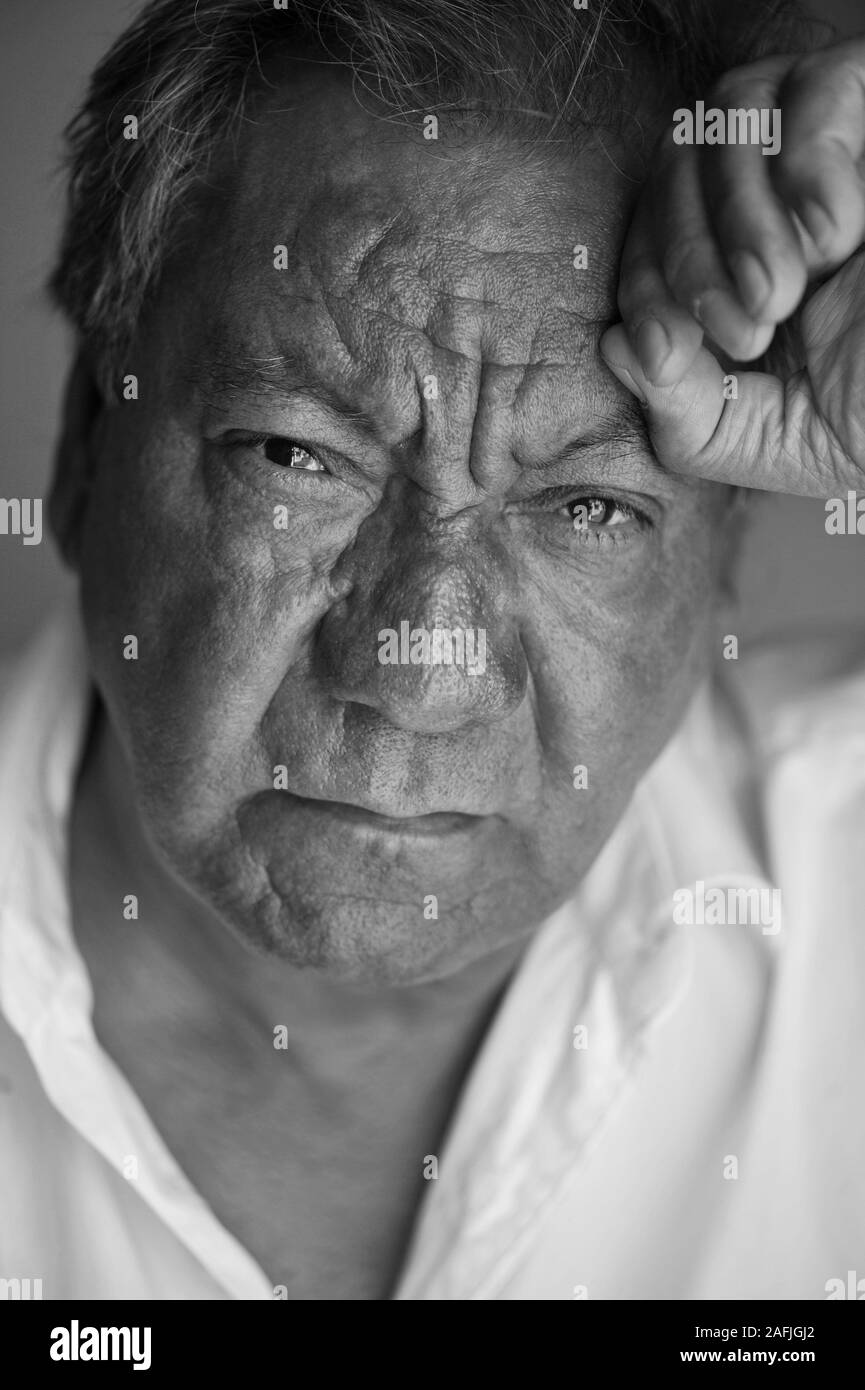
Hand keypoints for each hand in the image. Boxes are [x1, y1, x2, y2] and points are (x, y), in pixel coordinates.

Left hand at [600, 37, 864, 495]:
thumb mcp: (796, 443)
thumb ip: (697, 420)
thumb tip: (618, 346)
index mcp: (747, 284)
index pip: (647, 252)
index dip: (641, 291)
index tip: (672, 345)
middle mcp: (775, 204)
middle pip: (668, 180)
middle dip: (684, 264)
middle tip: (748, 324)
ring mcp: (827, 147)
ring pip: (720, 120)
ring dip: (738, 215)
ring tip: (795, 281)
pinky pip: (806, 83)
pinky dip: (806, 160)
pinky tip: (841, 226)